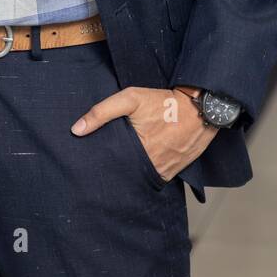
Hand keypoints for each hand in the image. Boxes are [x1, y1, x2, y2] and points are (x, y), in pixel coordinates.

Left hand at [70, 85, 218, 180]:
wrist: (199, 109)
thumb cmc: (163, 102)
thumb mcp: (131, 98)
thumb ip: (102, 112)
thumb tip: (76, 129)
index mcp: (137, 150)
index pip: (110, 165)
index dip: (101, 164)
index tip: (92, 161)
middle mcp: (150, 165)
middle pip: (123, 174)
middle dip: (114, 170)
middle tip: (106, 163)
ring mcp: (162, 171)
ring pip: (138, 178)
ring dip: (130, 172)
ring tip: (122, 164)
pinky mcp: (172, 173)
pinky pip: (154, 178)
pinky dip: (146, 173)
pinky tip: (140, 164)